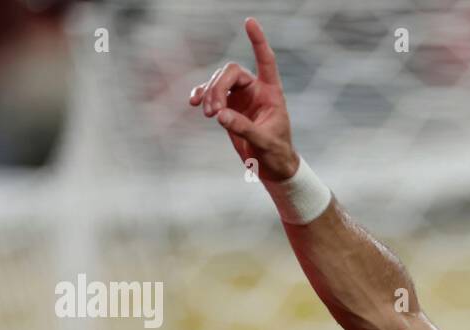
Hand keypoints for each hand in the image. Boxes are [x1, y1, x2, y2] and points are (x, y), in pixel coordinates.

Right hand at [189, 17, 298, 180]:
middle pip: (231, 72)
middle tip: (213, 112)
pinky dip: (201, 95)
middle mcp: (255, 90)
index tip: (249, 22)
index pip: (266, 61)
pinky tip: (193, 102)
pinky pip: (210, 94)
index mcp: (271, 92)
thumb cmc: (276, 153)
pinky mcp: (228, 107)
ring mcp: (240, 97)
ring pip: (218, 81)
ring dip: (209, 94)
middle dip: (218, 87)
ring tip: (207, 113)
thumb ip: (244, 128)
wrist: (271, 167)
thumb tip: (220, 115)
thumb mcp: (265, 142)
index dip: (258, 41)